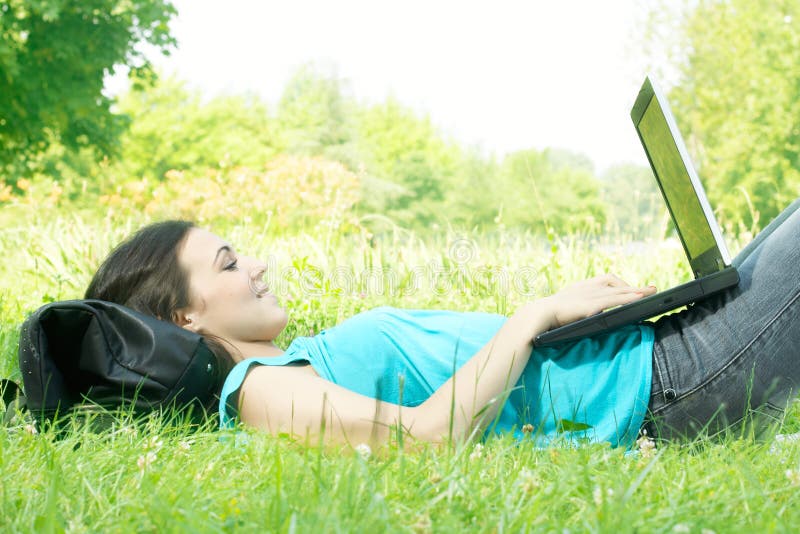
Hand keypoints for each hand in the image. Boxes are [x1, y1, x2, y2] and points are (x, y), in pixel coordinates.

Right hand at [540, 274, 656, 329]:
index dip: (620, 284)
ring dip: (637, 291)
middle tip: (651, 290)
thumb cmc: (550, 315)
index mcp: (582, 287)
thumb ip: (578, 308)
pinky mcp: (593, 304)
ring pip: (619, 291)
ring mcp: (591, 295)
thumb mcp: (566, 307)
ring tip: (651, 292)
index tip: (631, 289)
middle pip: (617, 284)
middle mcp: (589, 287)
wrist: (540, 314)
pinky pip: (616, 299)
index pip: (606, 280)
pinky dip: (629, 298)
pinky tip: (639, 299)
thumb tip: (586, 314)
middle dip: (634, 288)